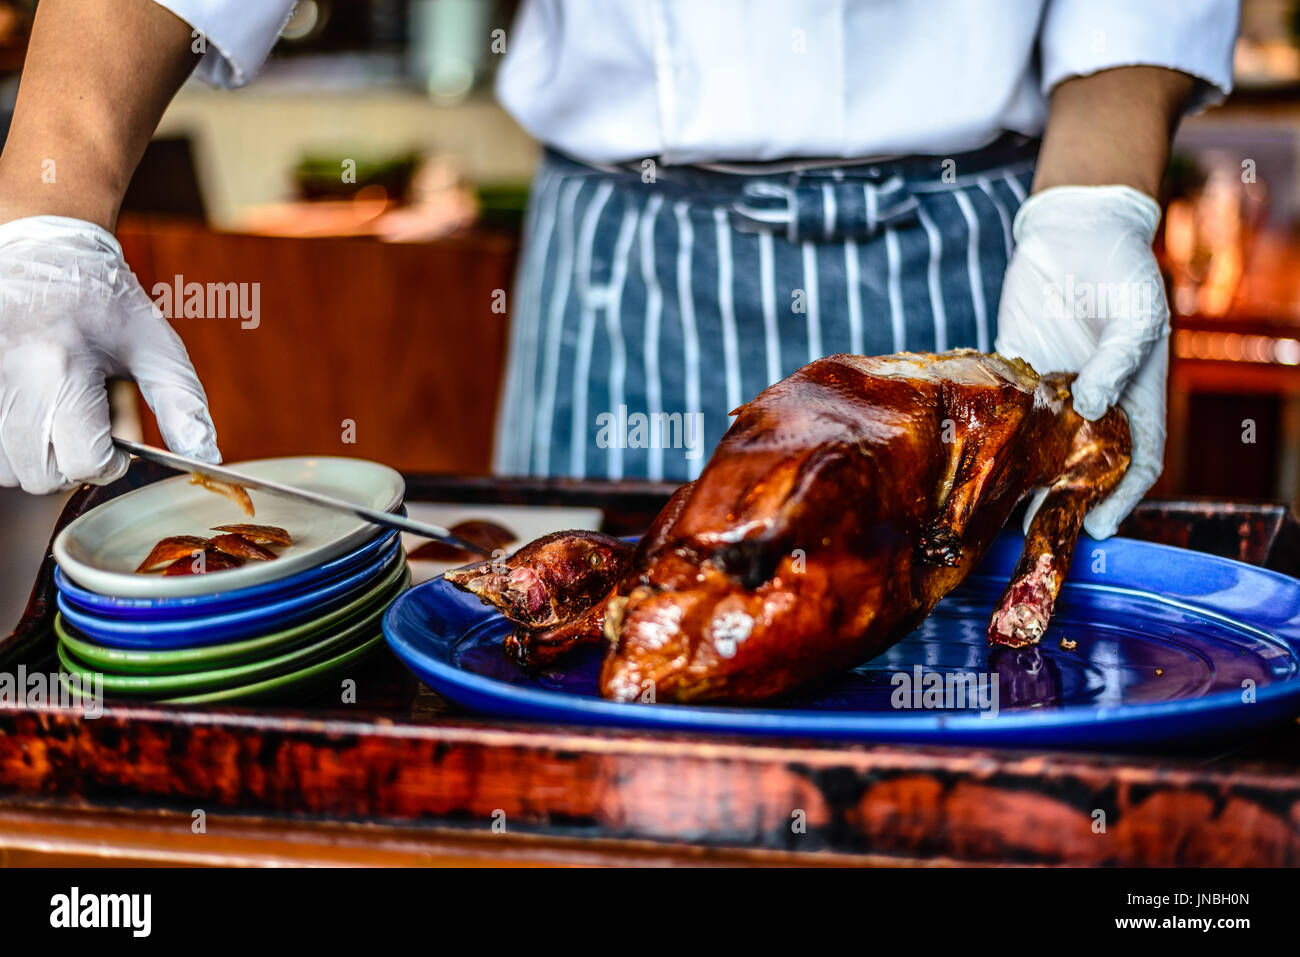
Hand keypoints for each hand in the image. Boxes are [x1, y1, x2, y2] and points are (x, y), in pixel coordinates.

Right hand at [0, 215, 218, 492]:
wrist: (47, 252)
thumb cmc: (107, 302)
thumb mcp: (157, 347)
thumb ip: (183, 405)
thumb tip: (206, 457)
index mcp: (61, 366)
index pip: (83, 461)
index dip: (110, 462)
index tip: (117, 443)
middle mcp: (8, 376)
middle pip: (41, 474)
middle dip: (74, 462)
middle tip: (86, 425)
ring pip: (7, 469)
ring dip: (38, 457)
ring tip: (55, 414)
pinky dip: (9, 446)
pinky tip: (30, 413)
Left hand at [994, 185, 1168, 539]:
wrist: (1074, 231)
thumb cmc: (1120, 269)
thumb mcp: (1135, 314)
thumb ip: (1116, 362)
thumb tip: (1092, 407)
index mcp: (1133, 396)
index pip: (1135, 462)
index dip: (1120, 499)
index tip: (1095, 527)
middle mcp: (1092, 403)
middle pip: (1079, 467)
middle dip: (1059, 503)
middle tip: (1032, 534)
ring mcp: (1051, 392)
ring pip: (1035, 449)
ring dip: (1017, 480)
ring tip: (991, 513)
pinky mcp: (1014, 375)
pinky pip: (1001, 415)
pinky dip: (986, 438)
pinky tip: (963, 463)